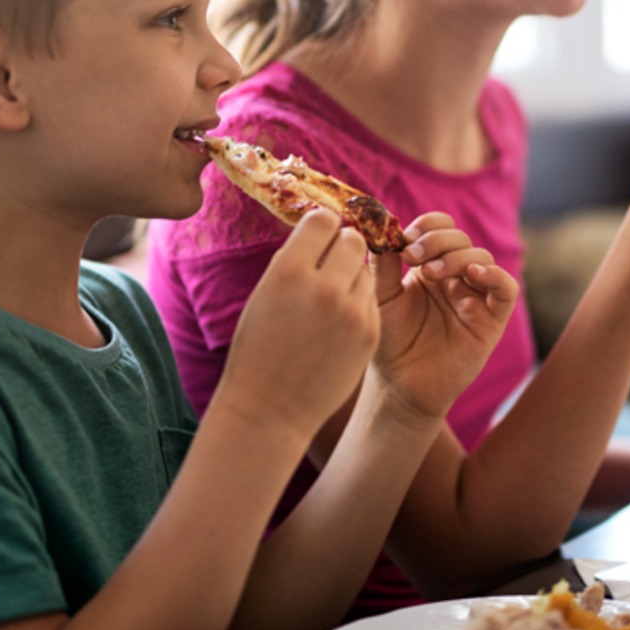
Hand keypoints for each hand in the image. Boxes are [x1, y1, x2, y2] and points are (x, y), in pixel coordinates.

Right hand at [223, 208, 378, 443]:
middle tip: (328, 261)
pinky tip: (338, 320)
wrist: (271, 408)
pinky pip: (370, 297)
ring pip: (365, 268)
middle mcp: (324, 286)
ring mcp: (352, 311)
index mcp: (289, 271)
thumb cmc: (259, 346)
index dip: (319, 226)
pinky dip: (357, 300)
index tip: (315, 236)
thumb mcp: (267, 292)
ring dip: (351, 272)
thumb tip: (323, 226)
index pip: (322, 220)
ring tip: (330, 296)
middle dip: (341, 244)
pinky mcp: (370, 332)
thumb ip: (296, 258)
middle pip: (352, 238)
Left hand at [368, 212, 517, 422]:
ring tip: (429, 274)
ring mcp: (474, 295)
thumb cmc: (389, 340)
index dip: (427, 225)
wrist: (401, 384)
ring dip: (456, 256)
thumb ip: (382, 263)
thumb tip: (382, 229)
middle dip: (436, 240)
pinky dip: (494, 275)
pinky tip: (472, 275)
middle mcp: (454, 276)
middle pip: (460, 237)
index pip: (439, 226)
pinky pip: (506, 289)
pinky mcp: (491, 319)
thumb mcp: (380, 295)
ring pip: (481, 257)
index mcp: (428, 264)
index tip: (404, 239)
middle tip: (412, 256)